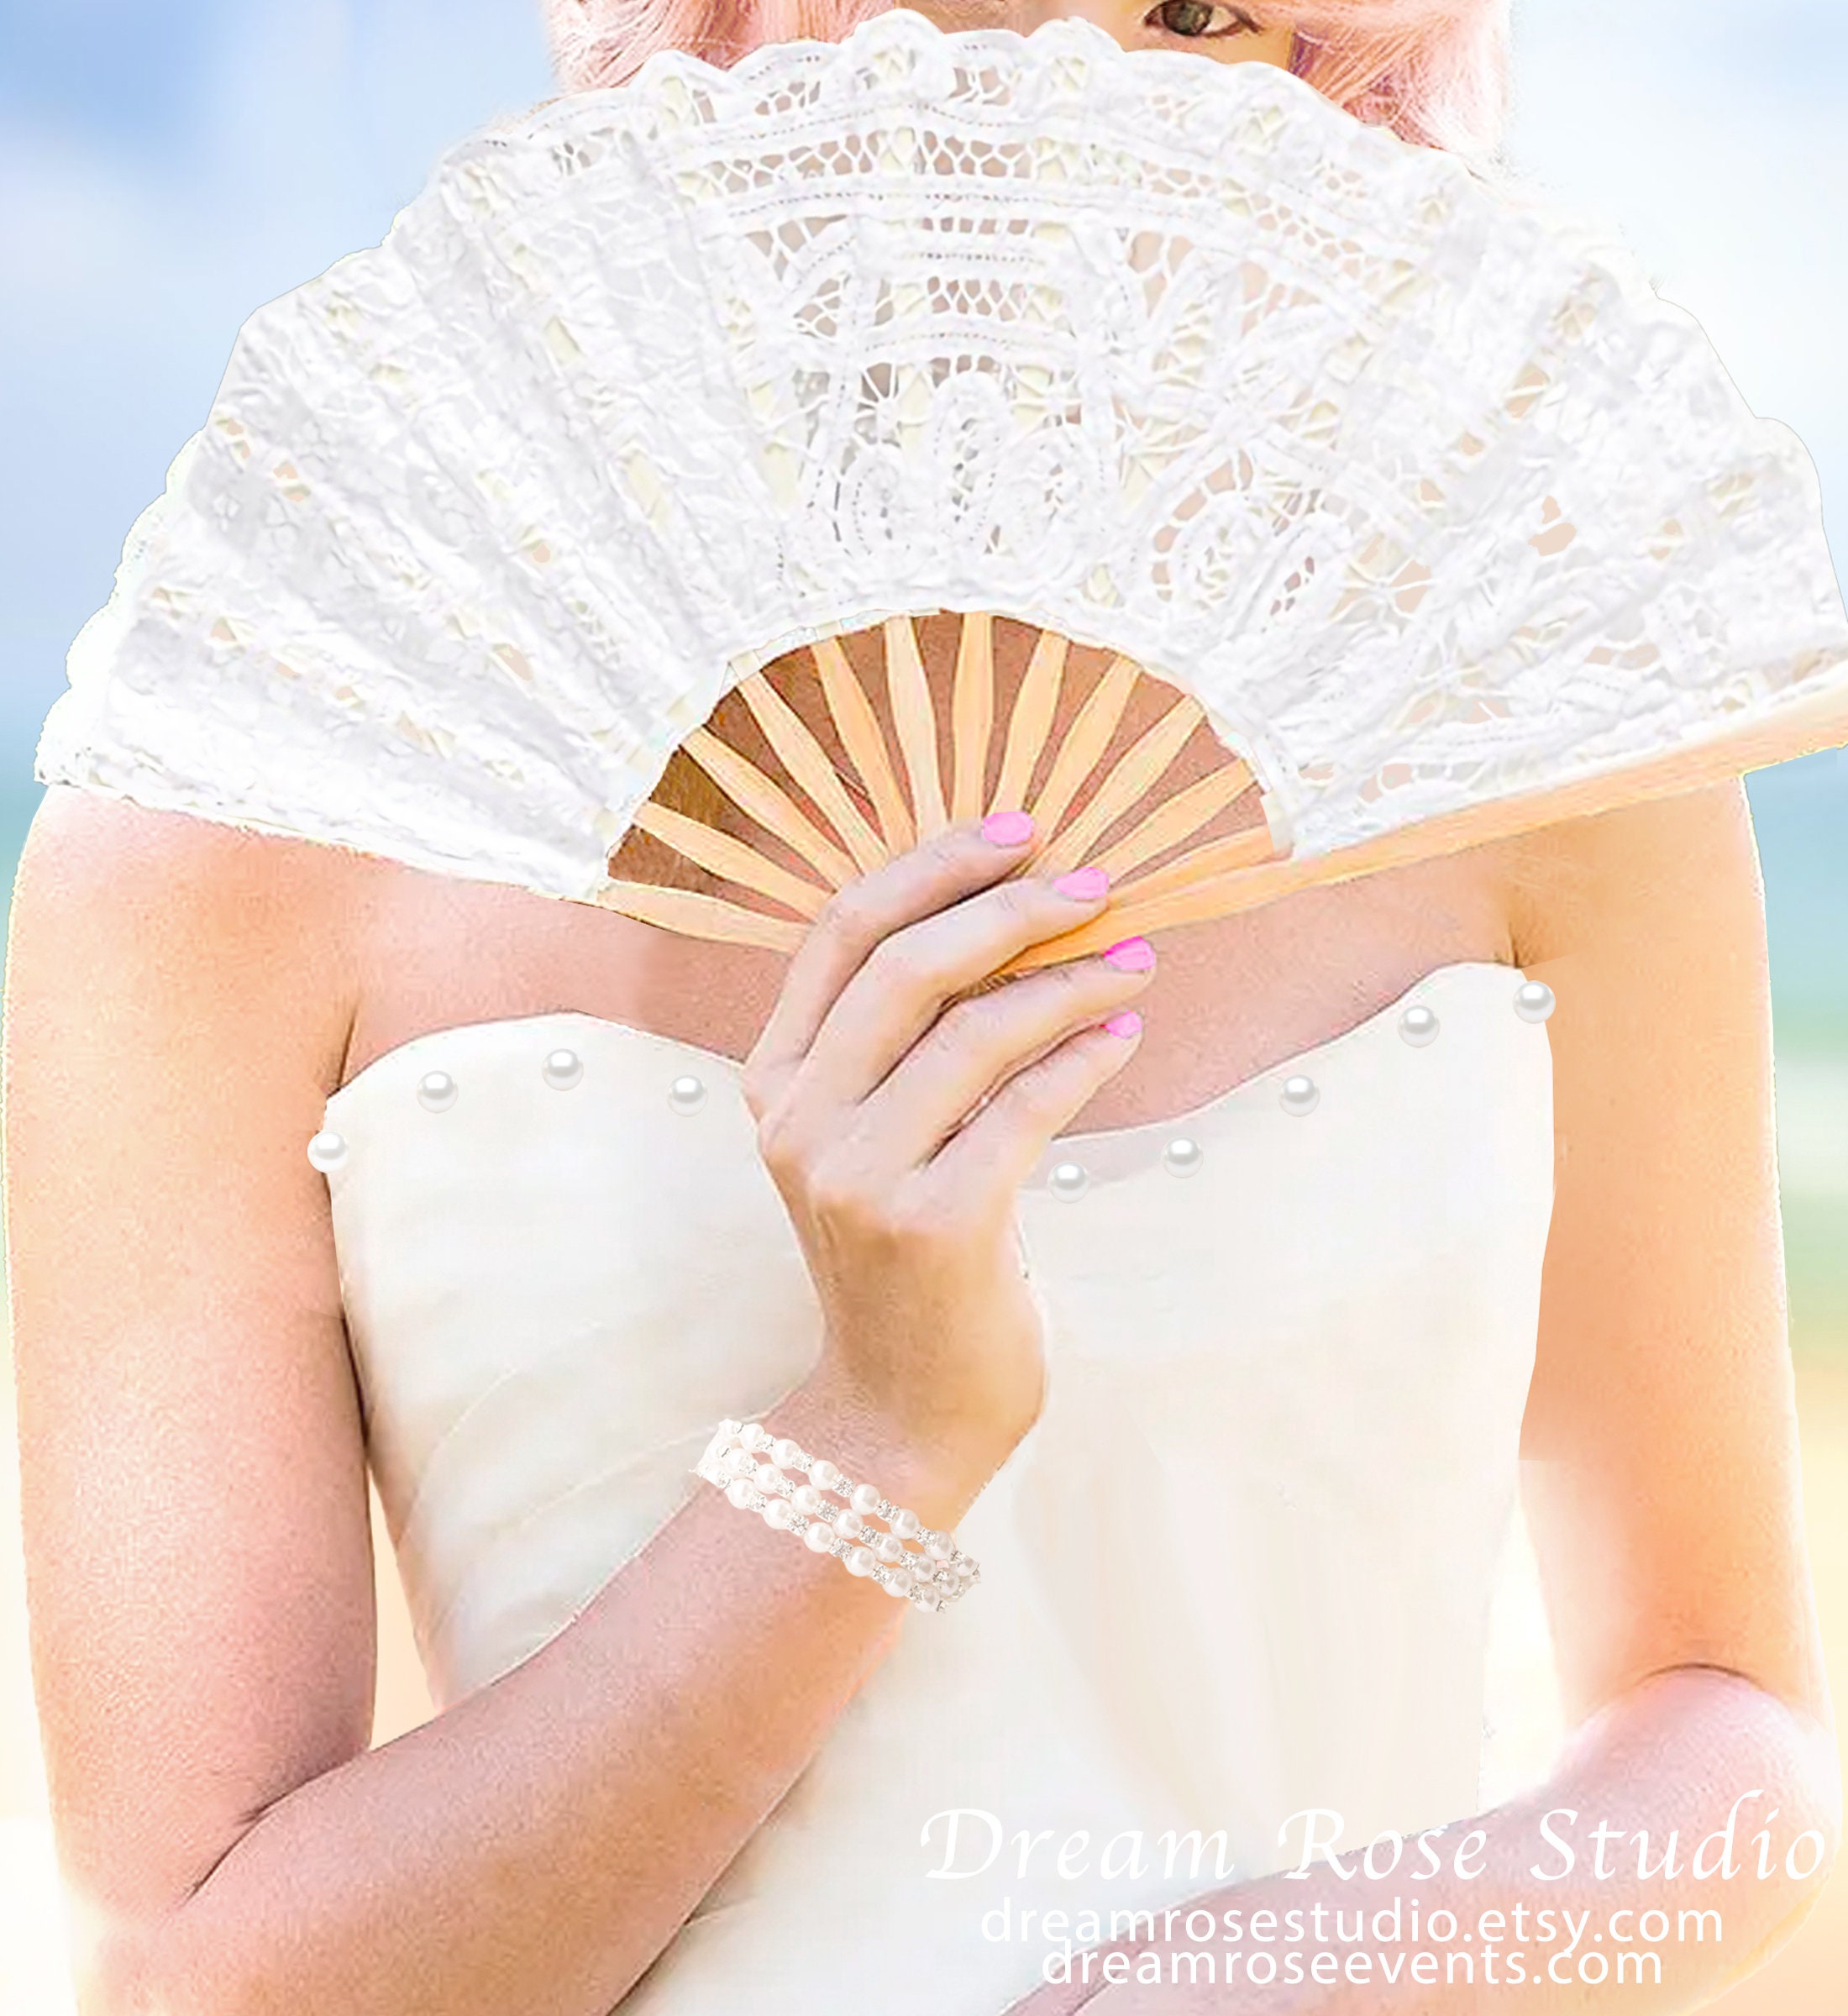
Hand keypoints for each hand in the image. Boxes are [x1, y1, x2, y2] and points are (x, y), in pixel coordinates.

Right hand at [741, 813, 1154, 1509]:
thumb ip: (907, 1045)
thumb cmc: (907, 1261)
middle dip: (1009, 909)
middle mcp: (800, 1121)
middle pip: (904, 964)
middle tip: (1095, 887)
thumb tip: (1019, 917)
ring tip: (1134, 962)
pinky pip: (1024, 1107)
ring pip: (973, 1030)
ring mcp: (857, 1176)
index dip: (929, 866)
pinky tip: (1123, 1035)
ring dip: (1069, 982)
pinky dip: (1083, 1058)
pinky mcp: (933, 1224)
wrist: (900, 1411)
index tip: (1017, 833)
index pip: (840, 933)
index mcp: (776, 1082)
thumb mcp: (874, 1141)